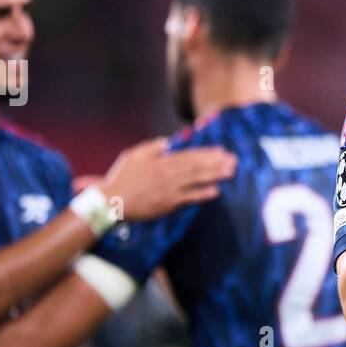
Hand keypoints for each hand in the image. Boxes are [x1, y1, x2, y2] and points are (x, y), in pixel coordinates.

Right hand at [100, 138, 236, 221]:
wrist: (112, 202)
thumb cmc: (121, 178)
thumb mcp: (134, 155)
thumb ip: (152, 147)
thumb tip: (168, 142)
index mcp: (161, 161)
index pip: (189, 155)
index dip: (207, 153)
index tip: (221, 150)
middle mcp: (168, 174)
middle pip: (197, 166)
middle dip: (217, 162)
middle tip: (233, 160)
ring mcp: (170, 190)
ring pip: (197, 180)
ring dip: (215, 175)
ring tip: (230, 172)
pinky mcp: (169, 204)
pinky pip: (189, 198)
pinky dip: (203, 194)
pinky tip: (216, 191)